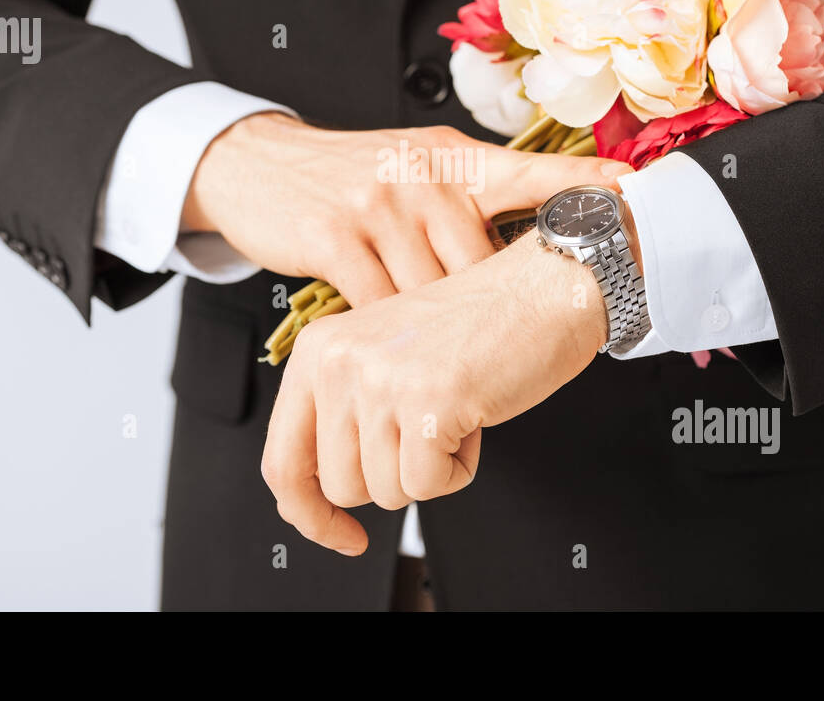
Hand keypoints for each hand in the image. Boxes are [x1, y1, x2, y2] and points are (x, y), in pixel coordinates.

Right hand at [181, 112, 631, 305]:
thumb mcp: (415, 168)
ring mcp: (380, 204)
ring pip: (435, 295)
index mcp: (453, 158)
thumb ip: (466, 200)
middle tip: (500, 338)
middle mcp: (424, 175)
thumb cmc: (349, 178)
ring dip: (438, 333)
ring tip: (440, 353)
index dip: (582, 181)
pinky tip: (391, 347)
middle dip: (490, 308)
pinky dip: (391, 336)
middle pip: (483, 264)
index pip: (530, 172)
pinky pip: (383, 306)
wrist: (260, 165)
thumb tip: (523, 250)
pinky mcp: (336, 236)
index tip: (630, 189)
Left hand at [261, 223, 636, 554]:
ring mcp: (380, 381)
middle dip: (393, 477)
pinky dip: (460, 468)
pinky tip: (472, 417)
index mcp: (319, 350)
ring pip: (387, 493)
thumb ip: (343, 413)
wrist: (543, 289)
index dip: (308, 515)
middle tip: (427, 427)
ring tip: (452, 412)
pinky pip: (430, 485)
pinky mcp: (426, 403)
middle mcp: (339, 362)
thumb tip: (315, 497)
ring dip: (431, 469)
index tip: (341, 534)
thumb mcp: (384, 358)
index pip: (281, 461)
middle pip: (341, 488)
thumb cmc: (477, 326)